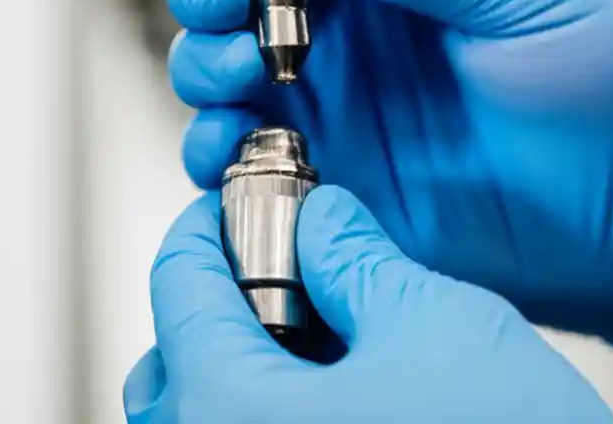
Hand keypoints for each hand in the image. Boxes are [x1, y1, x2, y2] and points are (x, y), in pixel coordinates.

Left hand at [123, 186, 612, 423]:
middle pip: (172, 366)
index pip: (177, 285)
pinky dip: (270, 421)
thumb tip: (326, 223)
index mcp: (230, 410)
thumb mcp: (440, 327)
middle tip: (282, 279)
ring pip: (203, 422)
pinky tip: (342, 407)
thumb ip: (359, 261)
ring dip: (245, 373)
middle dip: (218, 308)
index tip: (234, 210)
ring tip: (325, 352)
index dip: (209, 227)